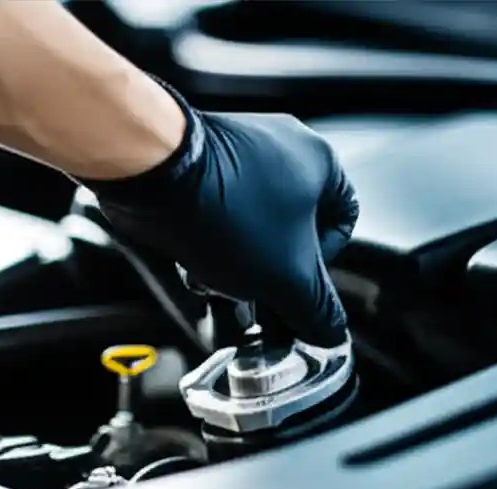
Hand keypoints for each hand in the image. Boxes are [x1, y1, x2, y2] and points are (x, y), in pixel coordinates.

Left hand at [82, 82, 358, 347]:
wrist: (152, 172)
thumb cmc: (229, 209)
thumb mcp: (287, 278)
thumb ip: (315, 310)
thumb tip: (329, 332)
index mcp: (319, 163)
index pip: (345, 220)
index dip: (326, 261)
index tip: (301, 282)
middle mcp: (281, 149)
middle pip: (290, 229)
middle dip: (269, 271)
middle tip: (257, 298)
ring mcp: (236, 151)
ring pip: (249, 225)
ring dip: (235, 264)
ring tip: (217, 284)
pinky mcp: (198, 163)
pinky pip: (214, 212)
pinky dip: (206, 244)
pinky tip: (191, 267)